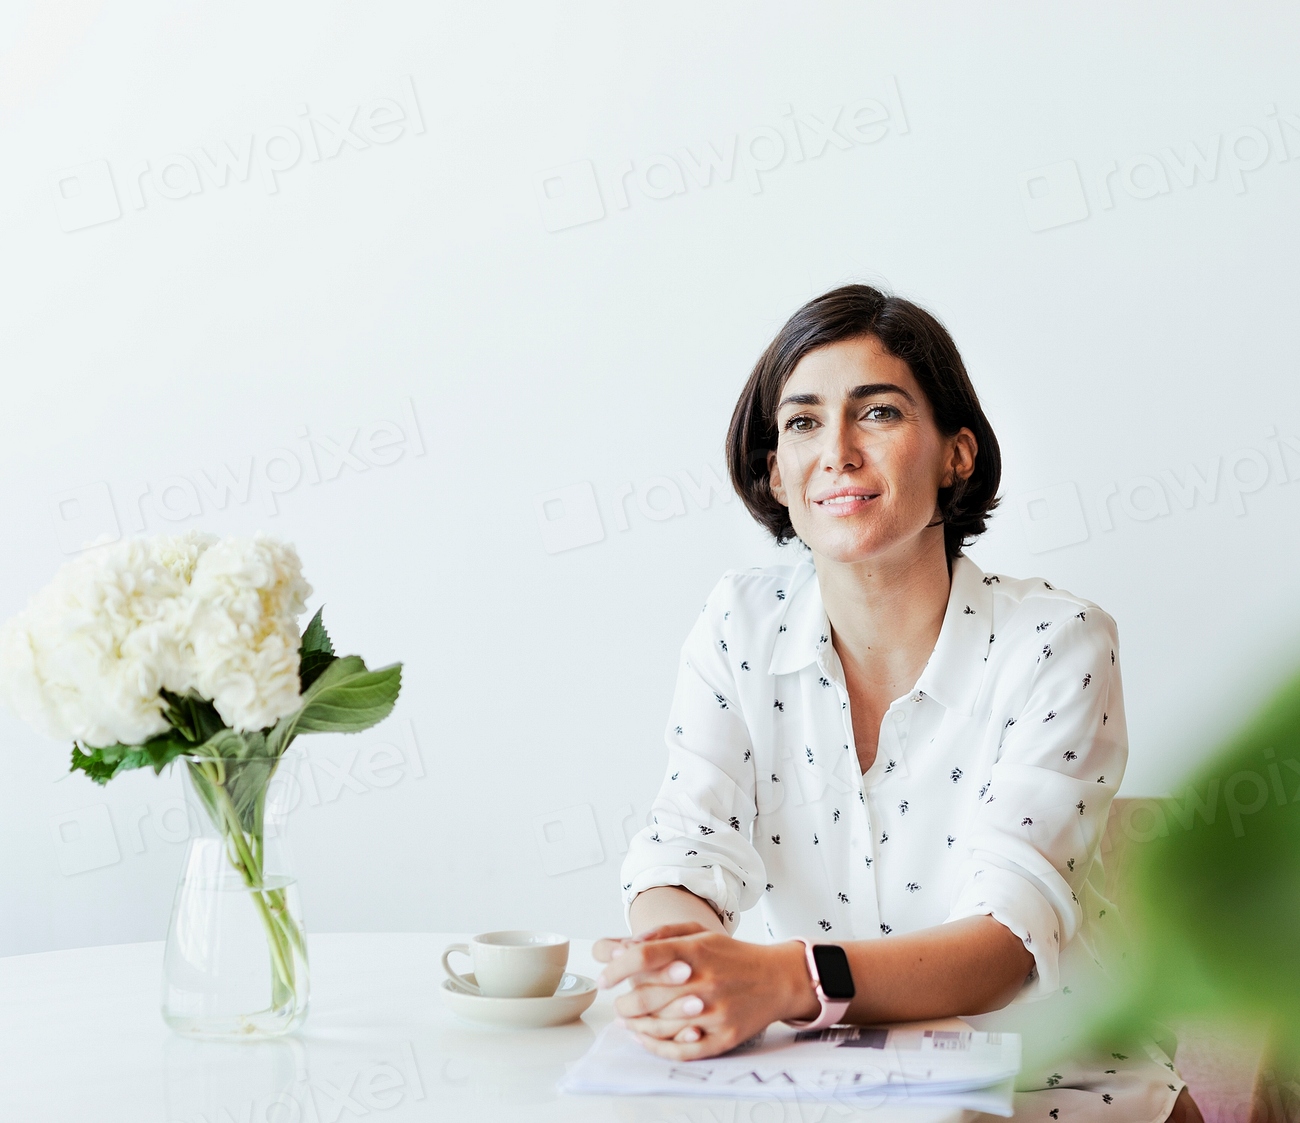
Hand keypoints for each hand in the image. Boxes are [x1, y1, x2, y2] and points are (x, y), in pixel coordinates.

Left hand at [593, 924, 816, 1059]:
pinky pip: (681, 1050)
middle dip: (623, 1003)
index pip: (643, 957)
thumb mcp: (700, 933)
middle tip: (617, 1002)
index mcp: (696, 951)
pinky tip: (645, 1038)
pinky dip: (656, 1047)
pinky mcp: (723, 1037)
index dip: (616, 968)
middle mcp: (704, 982)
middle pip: (646, 997)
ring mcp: (714, 1013)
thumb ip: (663, 934)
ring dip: (635, 1026)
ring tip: (626, 1020)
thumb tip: (627, 947)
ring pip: (659, 1027)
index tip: (605, 978)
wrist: (778, 979)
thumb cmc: (732, 955)